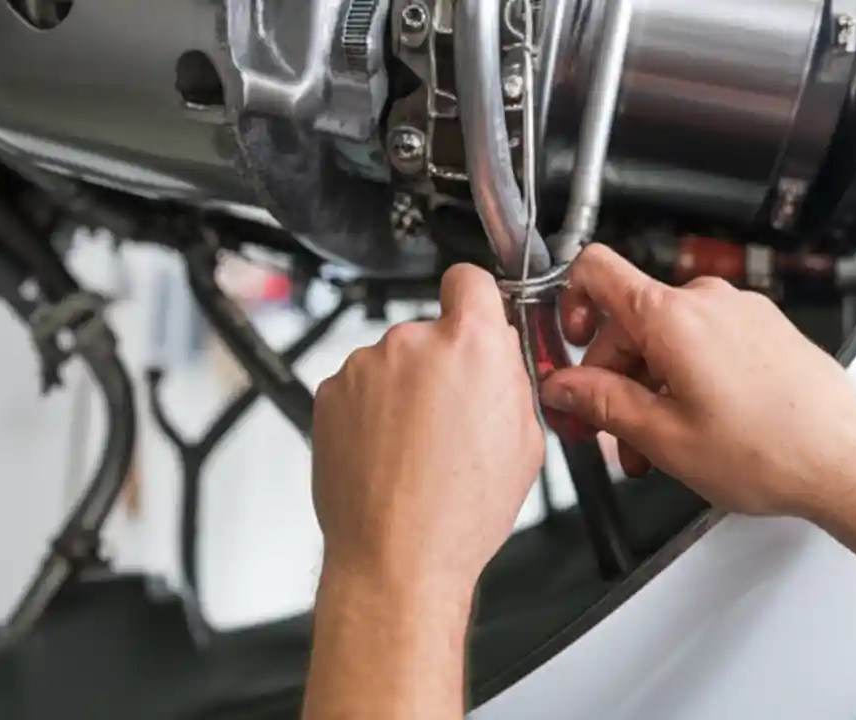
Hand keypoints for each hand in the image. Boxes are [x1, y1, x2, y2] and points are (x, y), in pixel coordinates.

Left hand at [311, 264, 544, 599]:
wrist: (398, 556)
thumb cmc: (462, 511)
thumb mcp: (526, 441)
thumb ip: (512, 380)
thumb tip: (500, 356)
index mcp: (471, 346)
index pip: (470, 278)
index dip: (475, 298)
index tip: (474, 314)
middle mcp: (412, 344)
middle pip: (432, 331)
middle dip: (443, 363)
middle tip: (454, 418)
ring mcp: (365, 367)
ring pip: (394, 363)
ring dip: (405, 390)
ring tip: (418, 449)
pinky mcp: (329, 393)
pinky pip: (360, 388)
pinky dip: (372, 412)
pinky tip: (389, 454)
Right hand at [541, 245, 855, 518]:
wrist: (846, 461)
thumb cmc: (771, 452)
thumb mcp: (663, 437)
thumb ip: (601, 404)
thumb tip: (564, 386)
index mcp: (673, 317)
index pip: (596, 270)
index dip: (568, 303)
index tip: (569, 345)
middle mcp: (708, 301)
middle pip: (630, 322)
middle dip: (612, 378)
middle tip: (610, 433)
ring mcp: (741, 313)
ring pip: (668, 340)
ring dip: (649, 389)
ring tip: (654, 449)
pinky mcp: (764, 331)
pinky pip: (704, 345)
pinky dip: (686, 381)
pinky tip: (692, 430)